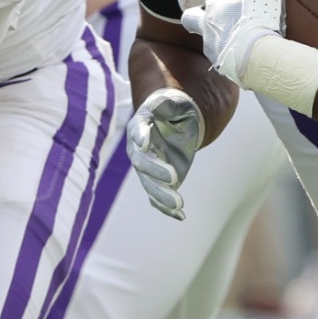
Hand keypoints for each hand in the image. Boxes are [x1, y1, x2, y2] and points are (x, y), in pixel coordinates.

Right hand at [126, 88, 203, 219]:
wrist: (177, 122)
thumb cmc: (174, 109)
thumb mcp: (174, 103)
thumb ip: (167, 104)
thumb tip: (160, 103)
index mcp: (140, 126)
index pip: (137, 131)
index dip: (140, 136)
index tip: (145, 141)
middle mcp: (139, 149)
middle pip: (143, 163)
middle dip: (156, 171)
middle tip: (173, 177)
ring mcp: (148, 167)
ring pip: (150, 184)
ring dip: (162, 195)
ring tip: (178, 204)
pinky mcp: (158, 181)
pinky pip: (158, 197)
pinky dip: (167, 208)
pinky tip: (180, 216)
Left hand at [182, 0, 296, 82]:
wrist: (258, 62)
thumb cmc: (259, 23)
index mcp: (216, 7)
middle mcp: (209, 29)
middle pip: (190, 18)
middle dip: (193, 13)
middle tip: (199, 10)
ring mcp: (214, 51)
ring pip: (207, 41)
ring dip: (215, 37)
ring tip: (228, 37)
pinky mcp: (225, 69)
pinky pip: (225, 61)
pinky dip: (232, 57)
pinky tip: (243, 59)